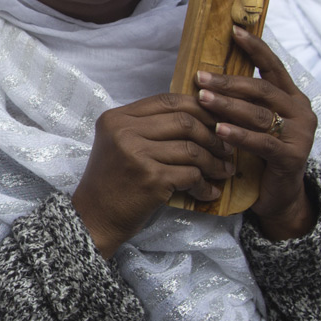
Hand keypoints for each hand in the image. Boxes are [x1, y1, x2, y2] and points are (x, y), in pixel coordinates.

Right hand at [73, 94, 233, 255]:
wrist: (93, 219)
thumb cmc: (111, 183)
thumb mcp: (120, 145)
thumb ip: (148, 128)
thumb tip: (198, 116)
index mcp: (117, 118)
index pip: (168, 101)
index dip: (199, 107)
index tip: (218, 121)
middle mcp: (124, 131)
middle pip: (184, 121)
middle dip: (213, 135)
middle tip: (227, 149)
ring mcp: (136, 155)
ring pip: (192, 149)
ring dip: (214, 162)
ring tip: (224, 170)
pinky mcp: (150, 179)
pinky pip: (191, 175)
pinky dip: (205, 185)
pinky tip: (209, 191)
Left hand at [197, 26, 318, 239]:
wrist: (279, 198)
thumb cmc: (260, 156)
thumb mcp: (255, 124)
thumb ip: (244, 101)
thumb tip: (208, 76)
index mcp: (292, 98)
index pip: (273, 67)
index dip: (255, 48)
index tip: (235, 31)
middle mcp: (301, 111)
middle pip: (261, 89)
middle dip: (229, 82)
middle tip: (201, 77)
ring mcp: (300, 134)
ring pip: (259, 113)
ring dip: (228, 105)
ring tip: (203, 99)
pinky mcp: (292, 157)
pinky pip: (262, 142)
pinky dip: (239, 135)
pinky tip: (219, 130)